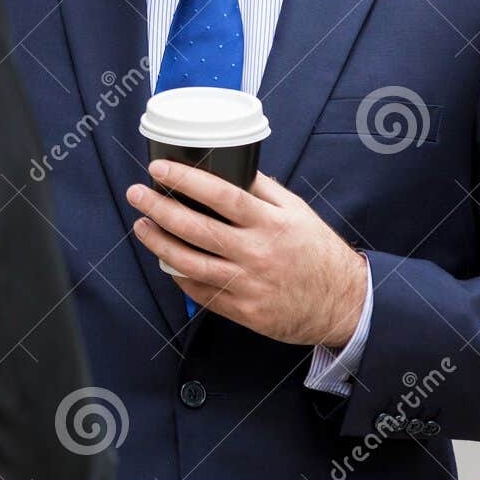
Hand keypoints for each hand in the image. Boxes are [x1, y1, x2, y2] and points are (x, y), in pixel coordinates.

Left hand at [126, 160, 367, 348]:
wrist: (343, 303)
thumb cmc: (318, 253)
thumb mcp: (299, 212)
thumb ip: (265, 190)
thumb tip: (232, 168)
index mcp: (271, 224)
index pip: (221, 195)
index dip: (186, 181)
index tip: (160, 169)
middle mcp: (257, 253)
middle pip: (197, 228)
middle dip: (160, 209)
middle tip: (137, 194)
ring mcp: (248, 285)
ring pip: (190, 262)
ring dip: (159, 243)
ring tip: (142, 225)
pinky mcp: (243, 311)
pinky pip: (200, 292)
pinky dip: (179, 275)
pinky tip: (166, 260)